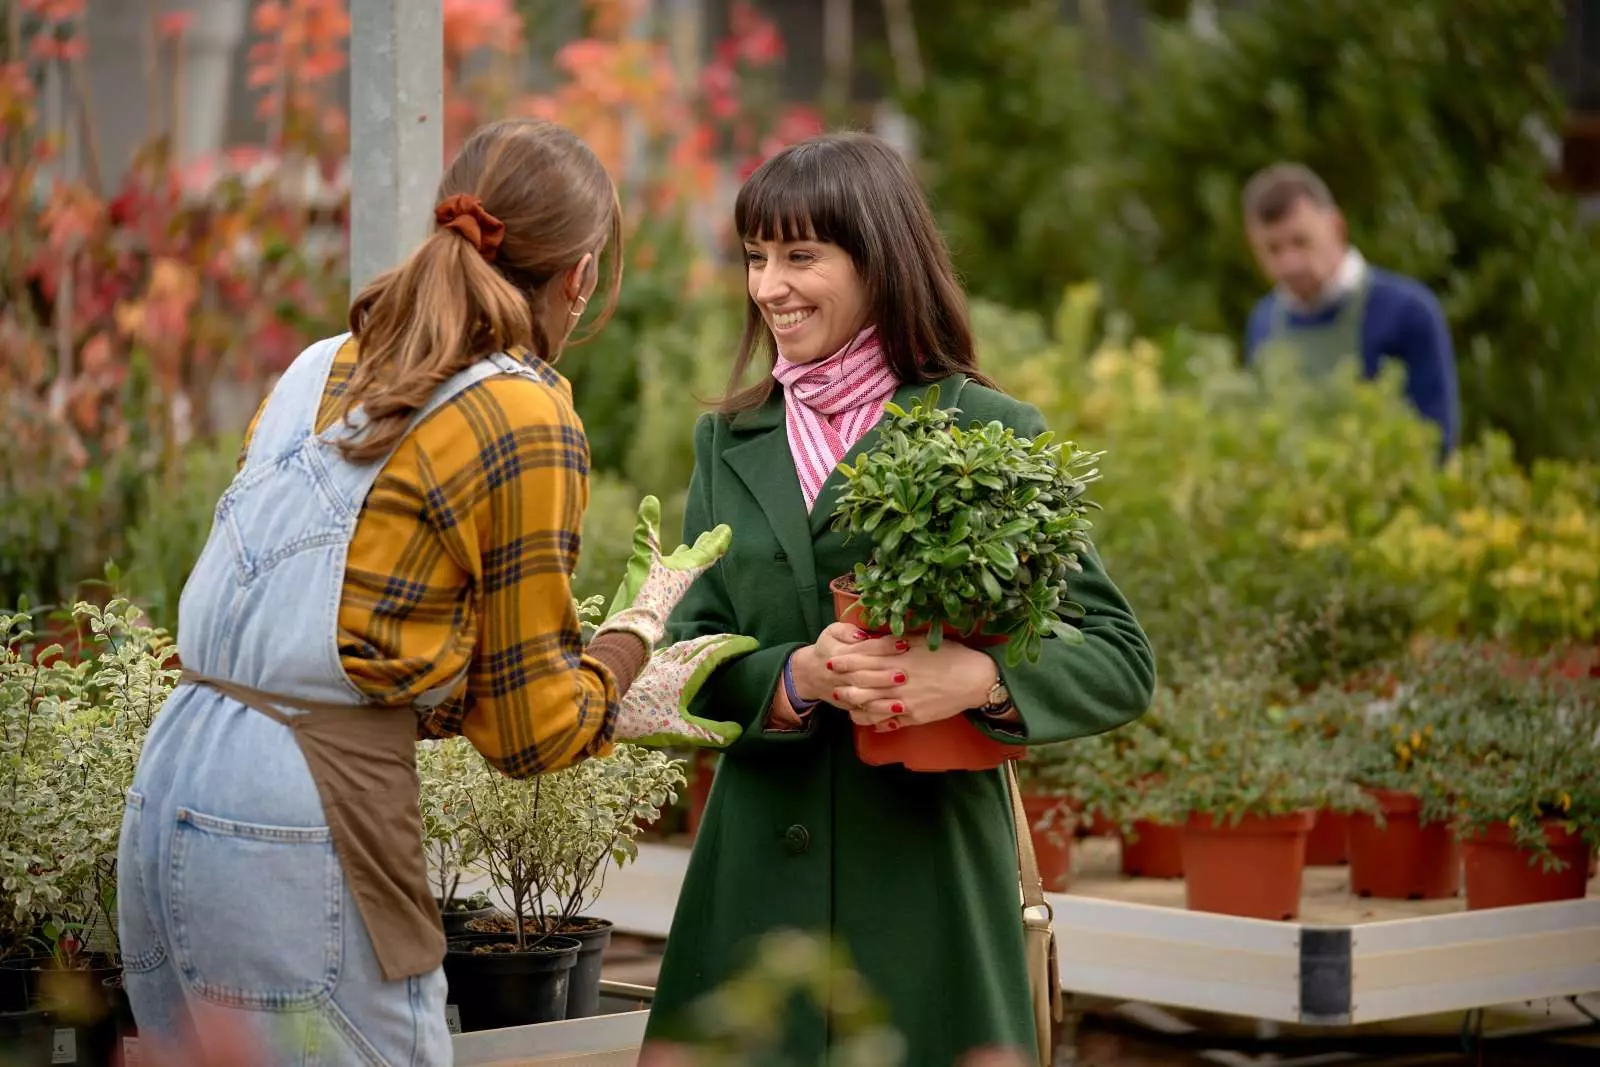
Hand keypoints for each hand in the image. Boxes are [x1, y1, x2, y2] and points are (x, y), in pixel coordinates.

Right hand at [597, 496, 731, 650]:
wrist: (631, 630)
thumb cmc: (644, 595)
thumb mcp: (644, 558)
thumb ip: (646, 530)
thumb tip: (651, 499)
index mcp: (686, 571)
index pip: (708, 553)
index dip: (717, 541)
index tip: (727, 529)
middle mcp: (679, 579)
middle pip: (698, 560)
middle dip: (707, 545)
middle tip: (716, 533)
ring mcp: (666, 588)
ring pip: (682, 568)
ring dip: (688, 555)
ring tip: (690, 545)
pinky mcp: (653, 594)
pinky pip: (666, 575)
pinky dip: (669, 565)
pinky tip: (663, 564)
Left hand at [612, 633, 757, 746]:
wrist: (604, 706)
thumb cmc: (641, 720)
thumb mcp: (679, 731)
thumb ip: (709, 732)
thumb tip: (737, 733)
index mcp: (685, 675)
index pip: (716, 653)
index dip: (736, 646)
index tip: (753, 643)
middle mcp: (673, 663)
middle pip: (703, 644)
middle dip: (724, 641)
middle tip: (740, 641)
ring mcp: (657, 662)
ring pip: (686, 645)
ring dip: (705, 642)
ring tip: (715, 644)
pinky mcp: (645, 666)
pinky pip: (671, 651)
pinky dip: (684, 648)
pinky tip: (679, 654)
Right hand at [785, 623, 909, 706]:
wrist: (812, 674)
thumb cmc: (830, 648)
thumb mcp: (833, 632)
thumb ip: (847, 631)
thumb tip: (862, 635)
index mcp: (837, 653)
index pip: (863, 649)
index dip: (883, 647)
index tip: (903, 644)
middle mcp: (840, 674)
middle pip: (862, 676)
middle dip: (882, 676)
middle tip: (903, 675)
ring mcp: (843, 692)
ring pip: (862, 697)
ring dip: (881, 700)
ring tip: (901, 701)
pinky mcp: (848, 706)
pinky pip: (862, 713)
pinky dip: (879, 714)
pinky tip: (896, 713)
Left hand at [828, 637, 998, 730]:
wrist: (976, 678)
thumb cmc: (951, 654)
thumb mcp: (922, 641)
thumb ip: (897, 643)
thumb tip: (874, 640)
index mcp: (901, 658)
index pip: (865, 659)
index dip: (847, 660)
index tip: (833, 660)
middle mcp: (899, 680)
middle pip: (863, 683)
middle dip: (844, 682)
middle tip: (831, 682)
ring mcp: (906, 701)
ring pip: (871, 705)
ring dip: (854, 703)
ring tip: (844, 701)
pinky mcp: (914, 716)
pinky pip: (888, 721)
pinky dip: (873, 720)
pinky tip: (864, 718)